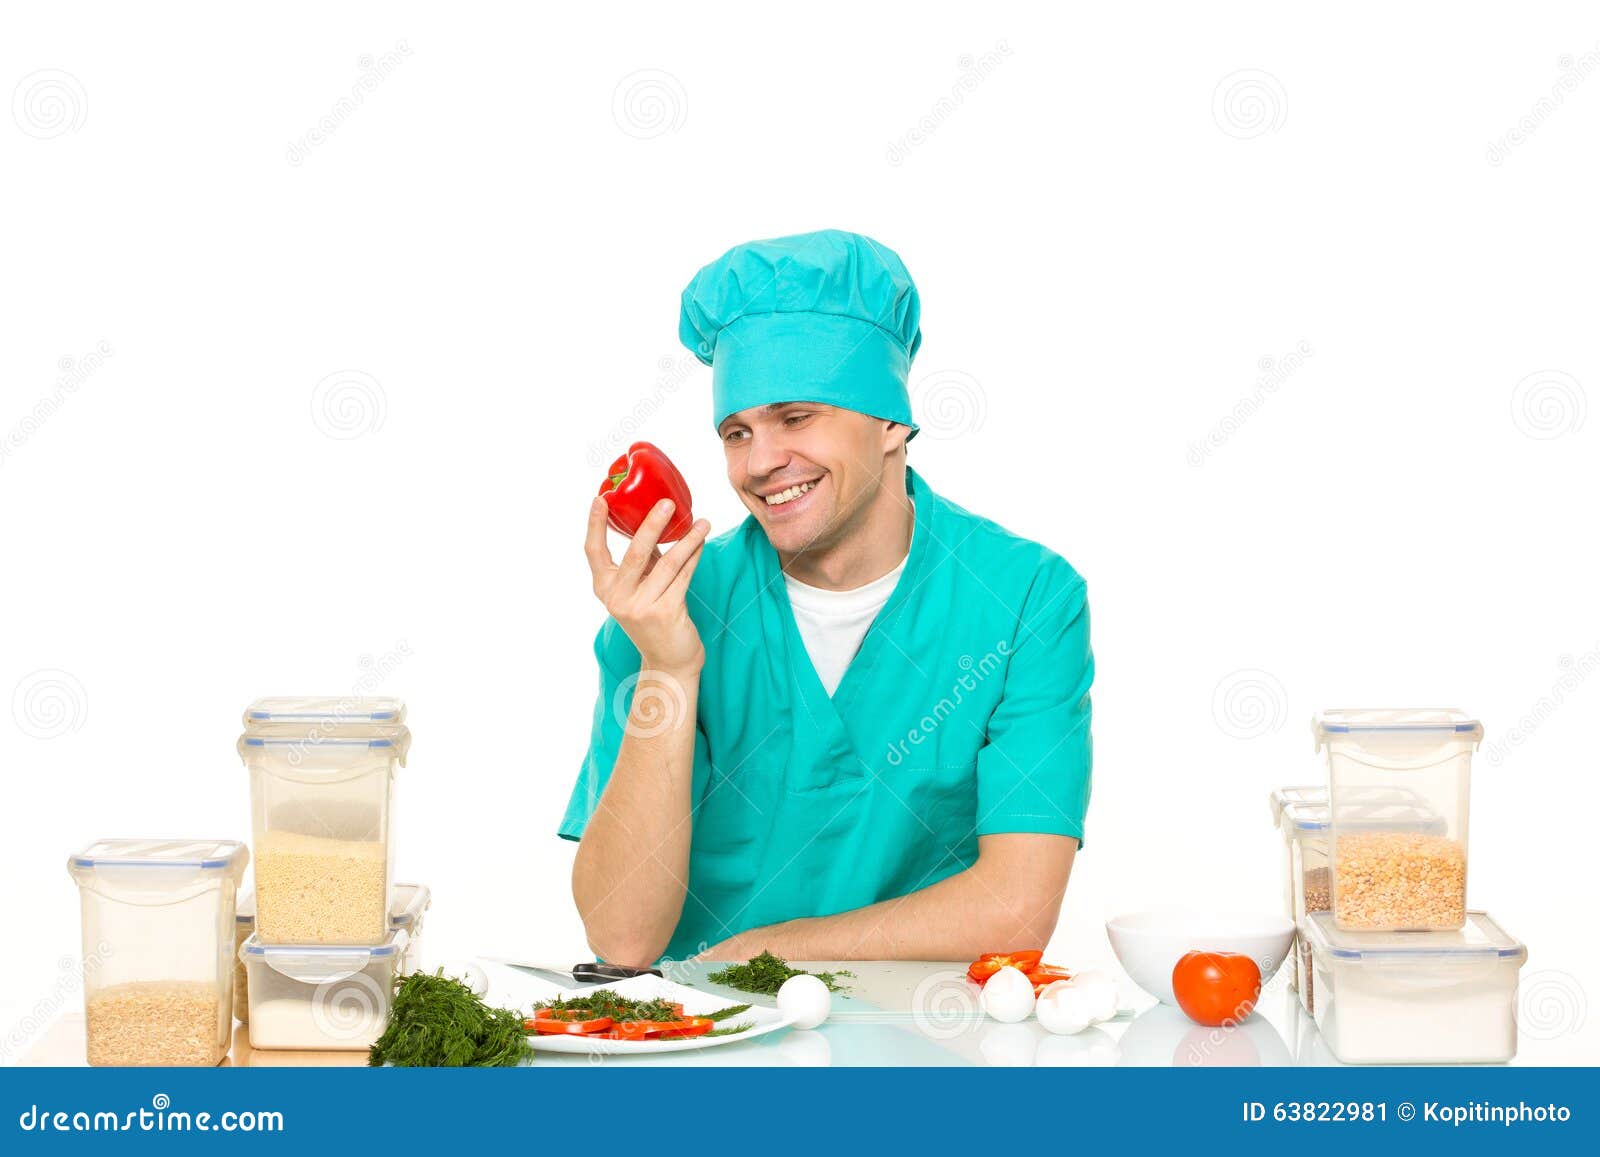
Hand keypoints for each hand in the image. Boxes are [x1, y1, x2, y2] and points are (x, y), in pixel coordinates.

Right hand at [585, 495, 709, 673]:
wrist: (668, 662)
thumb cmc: (654, 618)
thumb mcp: (638, 590)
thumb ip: (642, 562)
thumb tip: (656, 522)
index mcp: (605, 589)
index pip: (593, 552)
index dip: (595, 525)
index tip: (600, 499)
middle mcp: (618, 599)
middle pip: (635, 553)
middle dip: (652, 524)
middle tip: (668, 503)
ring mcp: (641, 607)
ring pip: (667, 563)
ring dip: (687, 540)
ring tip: (702, 521)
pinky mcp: (665, 613)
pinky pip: (683, 576)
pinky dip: (694, 556)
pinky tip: (702, 542)